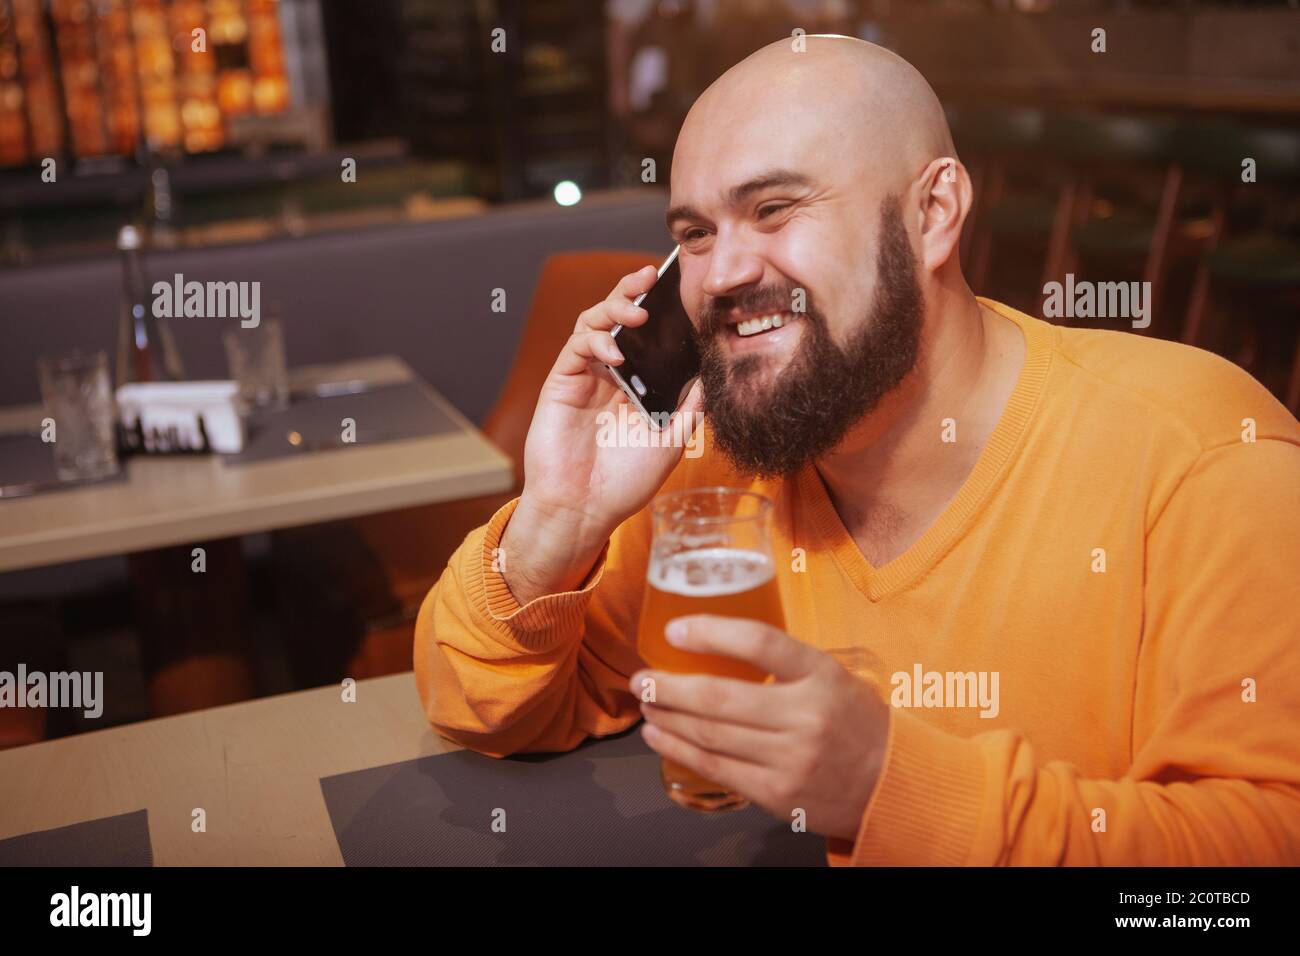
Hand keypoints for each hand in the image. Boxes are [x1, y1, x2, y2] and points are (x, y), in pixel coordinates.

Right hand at [503, 265, 703, 602]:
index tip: (684, 288)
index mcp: (640, 382)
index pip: (651, 334)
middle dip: (634, 290)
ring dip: (615, 307)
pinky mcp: (562, 382)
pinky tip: (616, 351)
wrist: (584, 510)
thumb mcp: (672, 441)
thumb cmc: (625, 482)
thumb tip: (715, 373)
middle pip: (621, 317)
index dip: (664, 308)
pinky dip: (596, 340)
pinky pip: (577, 347)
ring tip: (637, 309)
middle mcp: (612, 373)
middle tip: (652, 274)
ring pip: (596, 322)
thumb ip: (691, 407)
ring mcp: (586, 375)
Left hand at [629, 615, 890, 841]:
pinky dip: (680, 750)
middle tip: (641, 678)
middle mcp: (806, 716)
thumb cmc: (852, 720)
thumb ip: (783, 661)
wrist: (892, 784)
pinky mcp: (778, 794)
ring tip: (646, 704)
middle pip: (720, 697)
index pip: (760, 643)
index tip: (674, 630)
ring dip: (668, 718)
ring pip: (710, 735)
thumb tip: (714, 639)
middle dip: (669, 687)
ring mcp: (791, 759)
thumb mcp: (830, 675)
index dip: (712, 632)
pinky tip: (659, 736)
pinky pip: (717, 769)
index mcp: (821, 674)